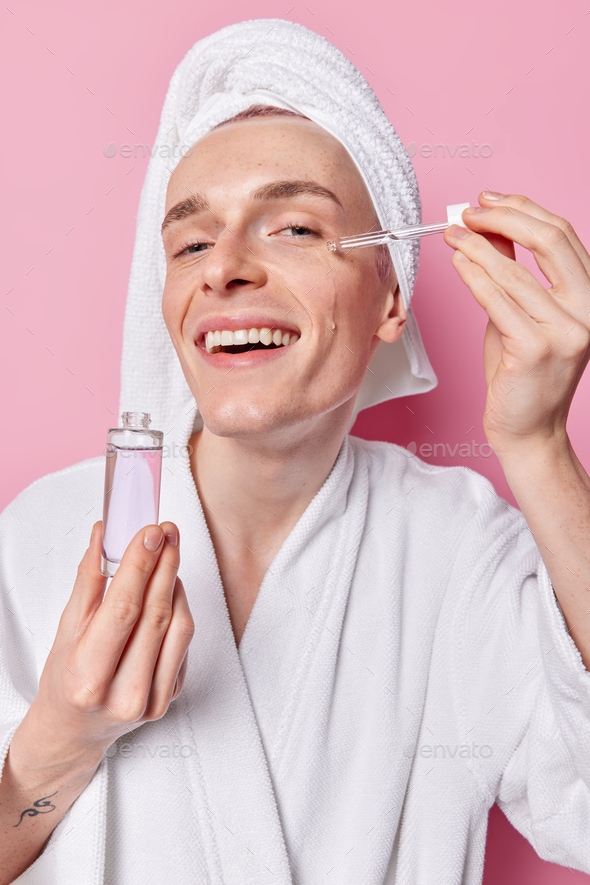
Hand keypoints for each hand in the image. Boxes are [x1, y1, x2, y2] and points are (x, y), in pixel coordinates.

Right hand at [23, 520, 193, 763]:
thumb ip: (89, 581)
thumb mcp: (66, 631)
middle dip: (164, 565)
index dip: (140, 566)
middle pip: (156, 615)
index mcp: (88, 676)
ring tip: (167, 559)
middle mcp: (123, 694)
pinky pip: (185, 644)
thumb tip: (102, 536)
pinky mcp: (170, 698)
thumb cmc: (66, 680)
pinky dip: (180, 612)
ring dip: (176, 585)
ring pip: (179, 627)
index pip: (123, 609)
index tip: (149, 534)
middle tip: (166, 534)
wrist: (74, 730)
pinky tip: (168, 594)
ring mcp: (151, 700)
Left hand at [443, 191, 589, 456]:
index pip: (562, 234)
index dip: (522, 209)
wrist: (529, 430)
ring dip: (477, 246)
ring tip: (452, 234)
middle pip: (549, 240)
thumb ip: (512, 273)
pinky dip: (474, 276)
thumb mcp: (521, 313)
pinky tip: (458, 263)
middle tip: (467, 211)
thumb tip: (491, 229)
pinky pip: (498, 301)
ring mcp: (566, 330)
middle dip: (503, 216)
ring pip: (516, 271)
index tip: (487, 200)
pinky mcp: (536, 349)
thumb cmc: (522, 376)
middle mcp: (588, 310)